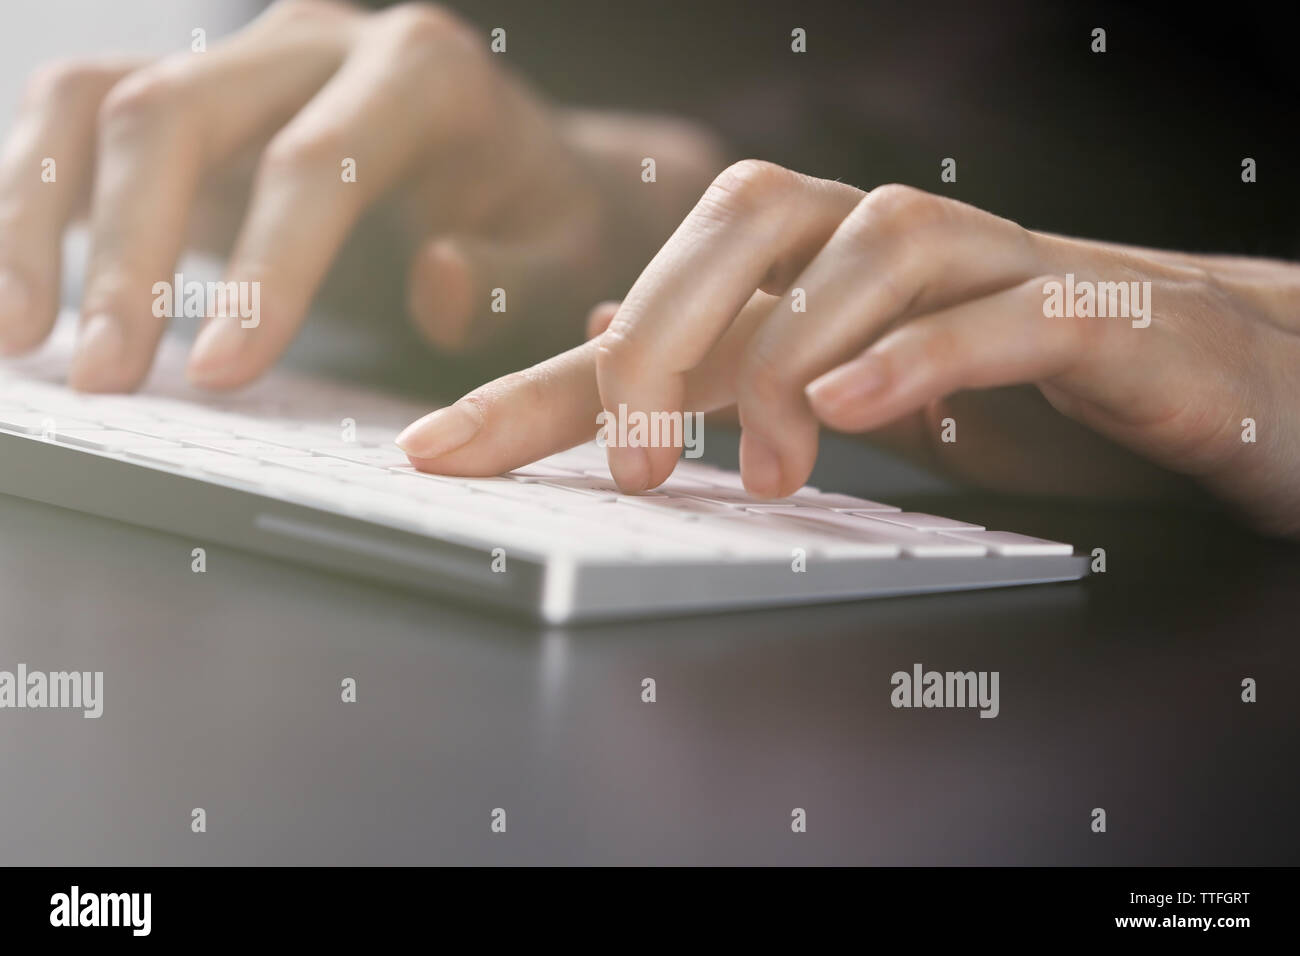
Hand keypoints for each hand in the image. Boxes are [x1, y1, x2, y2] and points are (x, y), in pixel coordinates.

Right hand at [0, 0, 720, 391]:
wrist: (520, 162)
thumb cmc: (544, 215)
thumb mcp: (567, 253)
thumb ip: (517, 273)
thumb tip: (438, 286)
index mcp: (422, 71)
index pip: (319, 162)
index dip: (264, 270)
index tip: (220, 373)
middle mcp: (317, 41)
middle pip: (177, 115)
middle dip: (129, 254)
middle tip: (106, 381)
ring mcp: (244, 58)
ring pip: (99, 102)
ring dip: (37, 218)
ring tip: (14, 341)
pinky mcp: (196, 95)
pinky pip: (79, 120)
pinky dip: (31, 200)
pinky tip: (17, 293)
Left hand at [395, 161, 1299, 538]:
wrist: (1187, 370)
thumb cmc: (1001, 378)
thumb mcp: (835, 387)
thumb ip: (718, 361)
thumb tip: (598, 337)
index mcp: (812, 266)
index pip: (650, 309)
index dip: (539, 382)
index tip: (439, 452)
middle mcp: (882, 243)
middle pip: (744, 224)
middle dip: (663, 337)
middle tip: (630, 460)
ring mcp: (990, 265)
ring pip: (870, 251)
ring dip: (797, 358)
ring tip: (766, 469)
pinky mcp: (1090, 312)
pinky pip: (1003, 310)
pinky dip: (929, 353)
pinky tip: (865, 406)